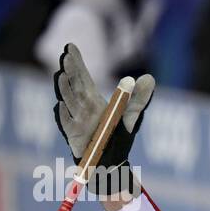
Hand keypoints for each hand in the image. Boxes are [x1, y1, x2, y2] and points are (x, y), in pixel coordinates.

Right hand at [52, 43, 154, 209]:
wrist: (111, 164)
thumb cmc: (118, 138)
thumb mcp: (132, 116)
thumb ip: (138, 98)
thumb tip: (150, 77)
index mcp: (93, 100)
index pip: (82, 77)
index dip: (76, 62)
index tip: (69, 46)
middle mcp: (81, 108)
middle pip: (73, 86)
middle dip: (69, 71)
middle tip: (64, 57)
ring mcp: (75, 121)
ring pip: (68, 103)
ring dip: (64, 90)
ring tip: (61, 75)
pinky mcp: (74, 137)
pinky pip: (67, 125)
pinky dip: (64, 116)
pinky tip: (60, 105)